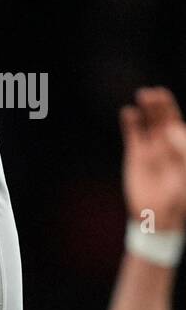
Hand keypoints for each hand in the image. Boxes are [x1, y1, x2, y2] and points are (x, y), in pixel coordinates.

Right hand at [120, 87, 185, 231]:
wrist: (158, 215)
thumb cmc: (179, 196)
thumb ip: (183, 148)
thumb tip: (172, 128)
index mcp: (181, 144)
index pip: (175, 120)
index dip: (170, 108)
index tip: (163, 103)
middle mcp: (166, 142)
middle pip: (162, 116)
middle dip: (158, 104)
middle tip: (152, 94)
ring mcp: (150, 147)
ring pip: (148, 121)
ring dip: (146, 108)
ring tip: (143, 96)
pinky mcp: (135, 155)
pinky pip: (132, 134)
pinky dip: (130, 122)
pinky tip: (128, 112)